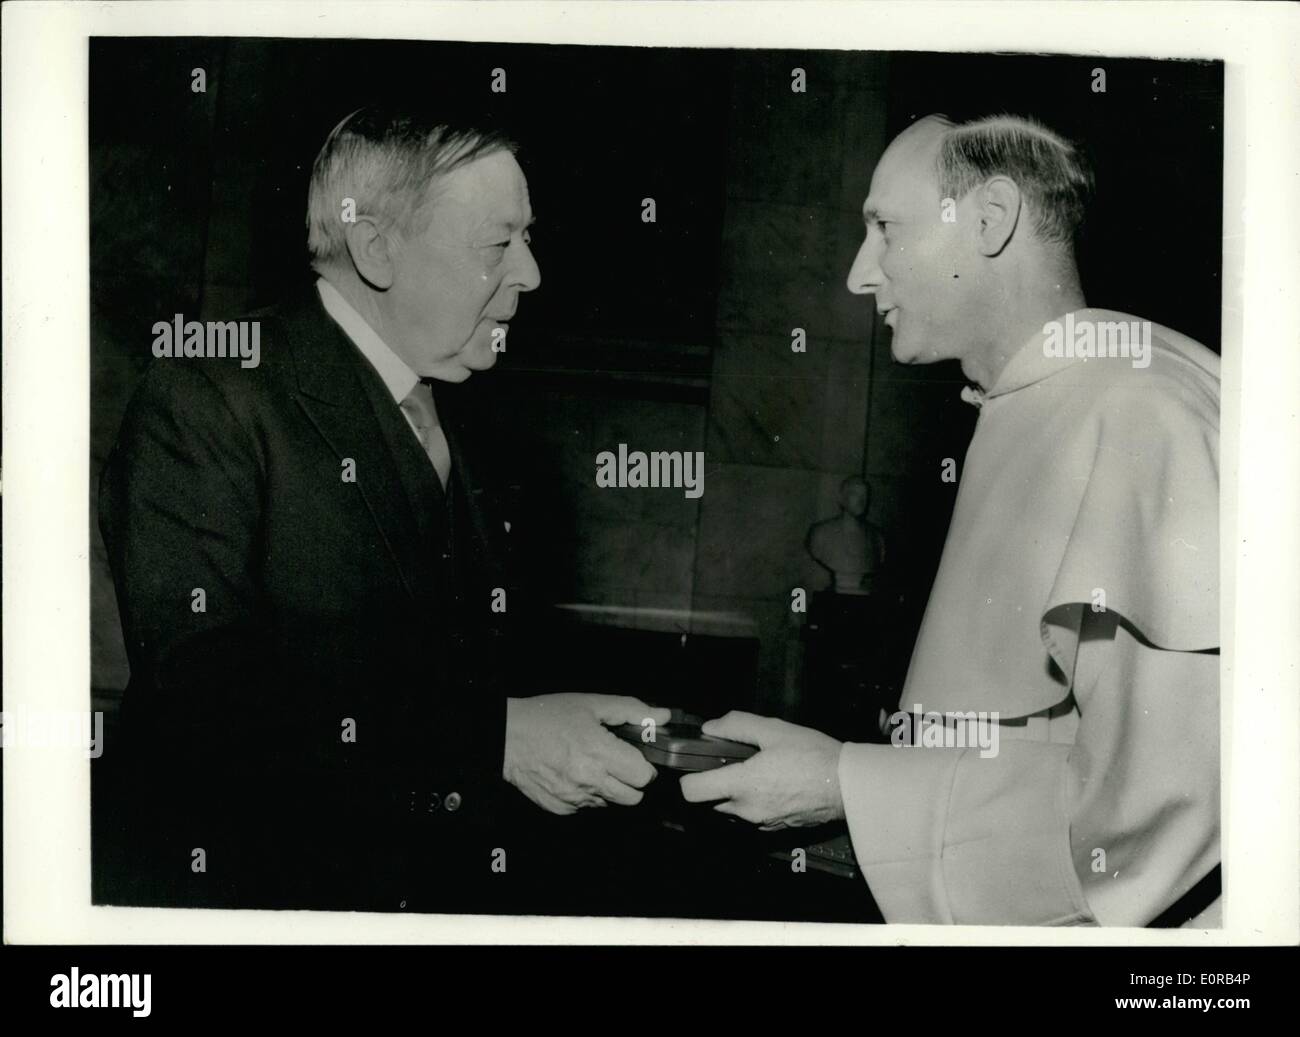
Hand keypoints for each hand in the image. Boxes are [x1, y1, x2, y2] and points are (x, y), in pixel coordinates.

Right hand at [503, 693, 670, 814]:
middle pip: (633, 797)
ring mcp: (575, 798)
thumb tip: (661, 716)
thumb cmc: (547, 717)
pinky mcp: (562, 808)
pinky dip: (588, 794)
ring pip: (611, 803)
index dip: (645, 766)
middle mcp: (590, 780)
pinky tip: (575, 774)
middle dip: (632, 781)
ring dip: (610, 788)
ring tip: (593, 765)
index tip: (636, 756)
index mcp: (600, 752)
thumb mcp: (591, 704)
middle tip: (619, 763)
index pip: (643, 776)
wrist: (507, 738)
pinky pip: (588, 807)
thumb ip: (631, 710)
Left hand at [679, 711, 844, 829]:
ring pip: (731, 810)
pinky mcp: (775, 829)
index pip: (692, 792)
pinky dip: (753, 803)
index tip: (696, 766)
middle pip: (709, 802)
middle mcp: (747, 810)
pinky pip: (752, 817)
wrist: (848, 785)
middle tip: (732, 762)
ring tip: (757, 771)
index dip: (688, 777)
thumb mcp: (774, 730)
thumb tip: (711, 728)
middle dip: (714, 783)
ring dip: (734, 794)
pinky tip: (772, 785)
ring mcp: (761, 823)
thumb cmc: (814, 756)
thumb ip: (737, 726)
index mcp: (742, 785)